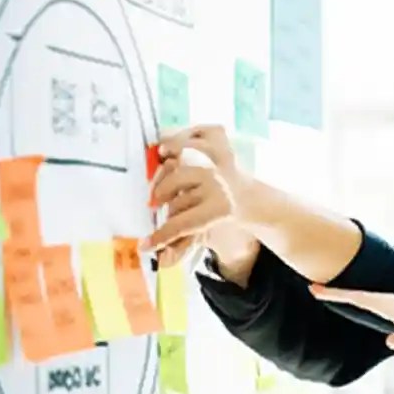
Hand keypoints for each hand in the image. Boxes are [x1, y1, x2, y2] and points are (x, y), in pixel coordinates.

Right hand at [143, 125, 249, 264]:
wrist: (248, 196)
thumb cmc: (216, 214)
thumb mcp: (204, 230)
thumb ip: (181, 245)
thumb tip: (159, 261)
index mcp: (220, 208)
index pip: (182, 223)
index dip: (162, 235)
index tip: (145, 244)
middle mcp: (220, 182)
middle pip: (175, 191)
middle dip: (162, 199)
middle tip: (156, 203)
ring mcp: (220, 159)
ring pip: (179, 162)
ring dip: (165, 171)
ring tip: (160, 178)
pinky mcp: (221, 141)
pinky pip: (197, 132)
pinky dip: (183, 136)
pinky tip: (171, 149)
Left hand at [307, 286, 393, 352]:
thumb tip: (390, 341)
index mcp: (392, 307)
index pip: (365, 301)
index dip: (349, 298)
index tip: (335, 296)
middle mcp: (385, 299)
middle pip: (355, 294)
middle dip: (336, 291)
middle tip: (317, 287)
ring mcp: (383, 299)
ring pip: (351, 294)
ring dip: (331, 292)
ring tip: (313, 289)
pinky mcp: (382, 302)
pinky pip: (354, 297)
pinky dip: (337, 295)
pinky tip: (321, 293)